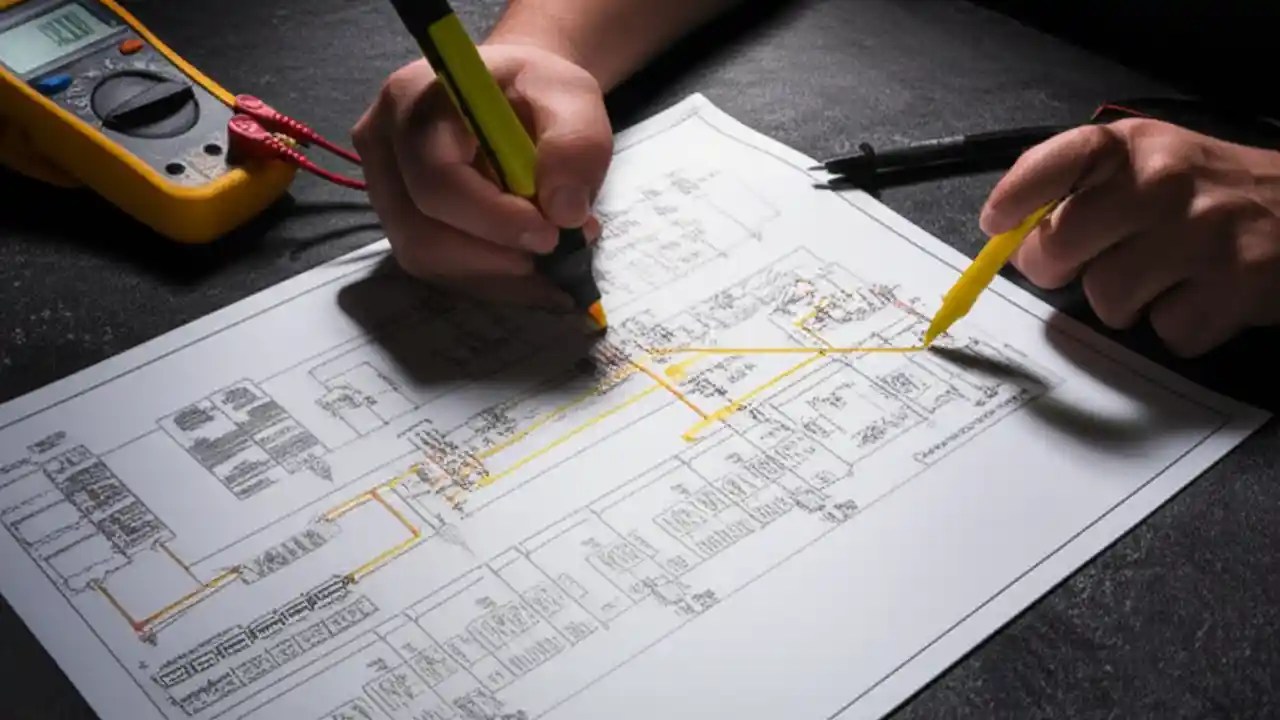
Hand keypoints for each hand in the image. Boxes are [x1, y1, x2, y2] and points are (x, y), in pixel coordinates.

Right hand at [350, 44, 612, 307]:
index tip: (552, 234)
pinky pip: (437, 270)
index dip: (494, 220)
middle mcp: (382, 146)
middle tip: (558, 253)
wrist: (512, 94)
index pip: (436, 180)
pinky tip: (529, 269)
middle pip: (420, 233)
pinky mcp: (398, 221)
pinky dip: (490, 279)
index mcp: (413, 99)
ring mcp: (383, 189)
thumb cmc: (535, 90)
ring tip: (551, 260)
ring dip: (496, 275)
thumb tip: (565, 213)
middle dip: (496, 258)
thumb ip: (576, 144)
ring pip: (427, 260)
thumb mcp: (572, 97)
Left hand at [980, 118, 1279, 356]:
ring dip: (1123, 302)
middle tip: (1087, 264)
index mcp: (1135, 147)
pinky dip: (1177, 327)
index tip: (995, 223)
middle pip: (1062, 245)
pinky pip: (1164, 333)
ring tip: (1162, 276)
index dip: (1019, 194)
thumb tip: (1009, 236)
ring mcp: (1204, 233)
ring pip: (1107, 297)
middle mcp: (1166, 181)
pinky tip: (1201, 295)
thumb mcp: (1147, 164)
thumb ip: (1078, 189)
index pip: (1063, 159)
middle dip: (1059, 268)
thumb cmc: (1207, 193)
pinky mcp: (1236, 286)